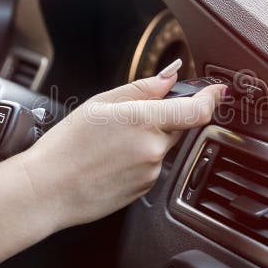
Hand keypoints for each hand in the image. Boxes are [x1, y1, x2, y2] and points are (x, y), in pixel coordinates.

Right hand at [17, 59, 224, 229]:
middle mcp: (153, 149)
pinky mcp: (145, 189)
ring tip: (111, 143)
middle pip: (179, 125)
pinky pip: (152, 165)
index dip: (212, 97)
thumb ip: (141, 89)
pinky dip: (139, 158)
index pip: (196, 109)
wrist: (48, 190)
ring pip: (163, 146)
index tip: (219, 90)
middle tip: (129, 118)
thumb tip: (170, 77)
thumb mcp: (100, 104)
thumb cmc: (65, 147)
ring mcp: (151, 172)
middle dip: (164, 117)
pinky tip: (111, 160)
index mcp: (144, 121)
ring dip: (148, 139)